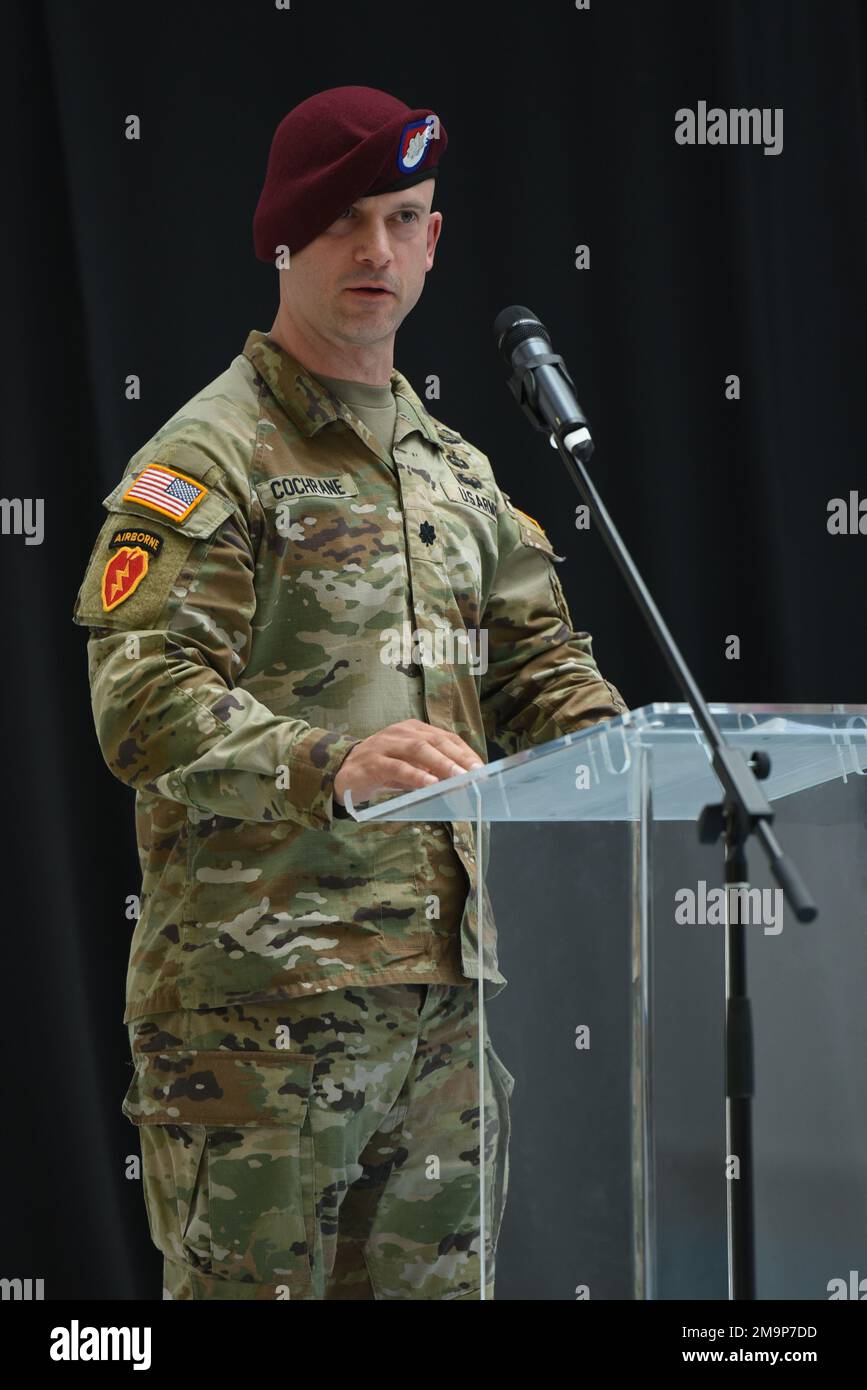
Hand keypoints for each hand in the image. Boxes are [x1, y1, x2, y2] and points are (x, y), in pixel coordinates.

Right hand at [333, 718, 483, 806]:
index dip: (465, 752)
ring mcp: (386, 745)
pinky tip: (430, 784)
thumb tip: (462, 781)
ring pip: (419, 750)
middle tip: (476, 773)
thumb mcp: (411, 765)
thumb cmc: (383, 769)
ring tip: (459, 778)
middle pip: (435, 741)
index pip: (446, 737)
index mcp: (414, 729)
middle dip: (458, 757)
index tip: (481, 768)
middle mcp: (401, 732)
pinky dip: (416, 775)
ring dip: (442, 764)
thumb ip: (432, 769)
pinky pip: (398, 767)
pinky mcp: (374, 762)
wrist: (342, 772)